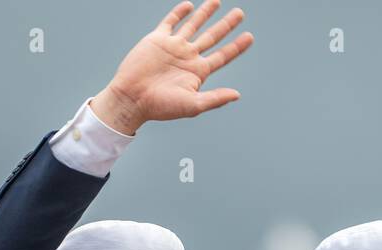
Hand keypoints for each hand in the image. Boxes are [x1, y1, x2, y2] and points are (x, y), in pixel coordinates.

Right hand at [90, 0, 253, 134]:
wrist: (132, 98)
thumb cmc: (160, 106)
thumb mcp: (192, 105)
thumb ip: (214, 99)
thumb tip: (237, 95)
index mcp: (197, 72)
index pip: (222, 56)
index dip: (236, 46)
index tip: (250, 37)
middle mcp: (188, 57)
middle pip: (212, 37)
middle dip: (226, 25)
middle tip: (240, 13)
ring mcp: (173, 47)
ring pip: (194, 25)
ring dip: (206, 13)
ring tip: (217, 1)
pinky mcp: (157, 39)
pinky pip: (171, 21)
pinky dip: (180, 13)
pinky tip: (189, 6)